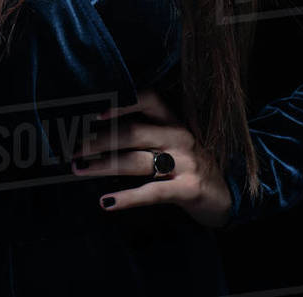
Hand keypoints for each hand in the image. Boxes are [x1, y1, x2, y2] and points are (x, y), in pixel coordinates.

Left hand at [70, 88, 232, 227]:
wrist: (230, 196)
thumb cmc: (192, 167)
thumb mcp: (174, 144)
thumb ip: (146, 135)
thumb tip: (99, 132)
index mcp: (174, 122)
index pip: (148, 99)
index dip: (121, 102)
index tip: (93, 111)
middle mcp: (179, 137)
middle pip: (132, 132)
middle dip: (98, 140)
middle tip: (72, 148)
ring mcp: (185, 162)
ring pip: (135, 161)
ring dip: (102, 166)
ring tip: (78, 170)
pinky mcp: (189, 188)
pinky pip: (152, 192)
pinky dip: (127, 197)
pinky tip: (106, 202)